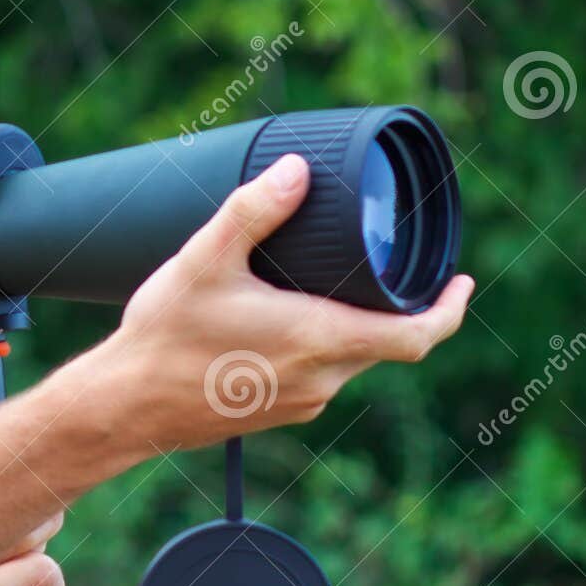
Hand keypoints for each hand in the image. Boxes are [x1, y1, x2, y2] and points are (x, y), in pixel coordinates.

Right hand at [89, 153, 471, 457]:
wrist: (124, 407)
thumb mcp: (204, 261)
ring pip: (347, 361)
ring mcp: (299, 403)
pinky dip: (315, 349)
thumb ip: (252, 211)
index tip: (461, 284)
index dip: (448, 310)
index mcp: (319, 339)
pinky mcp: (274, 416)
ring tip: (318, 291)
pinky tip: (276, 327)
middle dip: (387, 307)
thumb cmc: (163, 337)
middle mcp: (320, 379)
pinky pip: (316, 379)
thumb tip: (296, 170)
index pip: (416, 335)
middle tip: (377, 268)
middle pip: (382, 343)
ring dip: (346, 328)